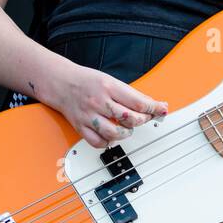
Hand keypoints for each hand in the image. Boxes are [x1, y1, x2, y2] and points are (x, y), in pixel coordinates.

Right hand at [50, 61, 168, 149]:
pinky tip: (111, 136)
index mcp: (108, 87)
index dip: (153, 108)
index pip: (137, 102)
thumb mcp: (110, 80)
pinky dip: (108, 142)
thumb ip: (129, 93)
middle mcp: (99, 102)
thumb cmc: (87, 81)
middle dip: (142, 120)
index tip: (162, 110)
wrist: (61, 83)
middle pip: (129, 118)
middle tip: (143, 118)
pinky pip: (97, 142)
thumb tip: (151, 104)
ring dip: (126, 133)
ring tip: (127, 129)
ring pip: (114, 133)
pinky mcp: (81, 127)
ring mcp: (89, 116)